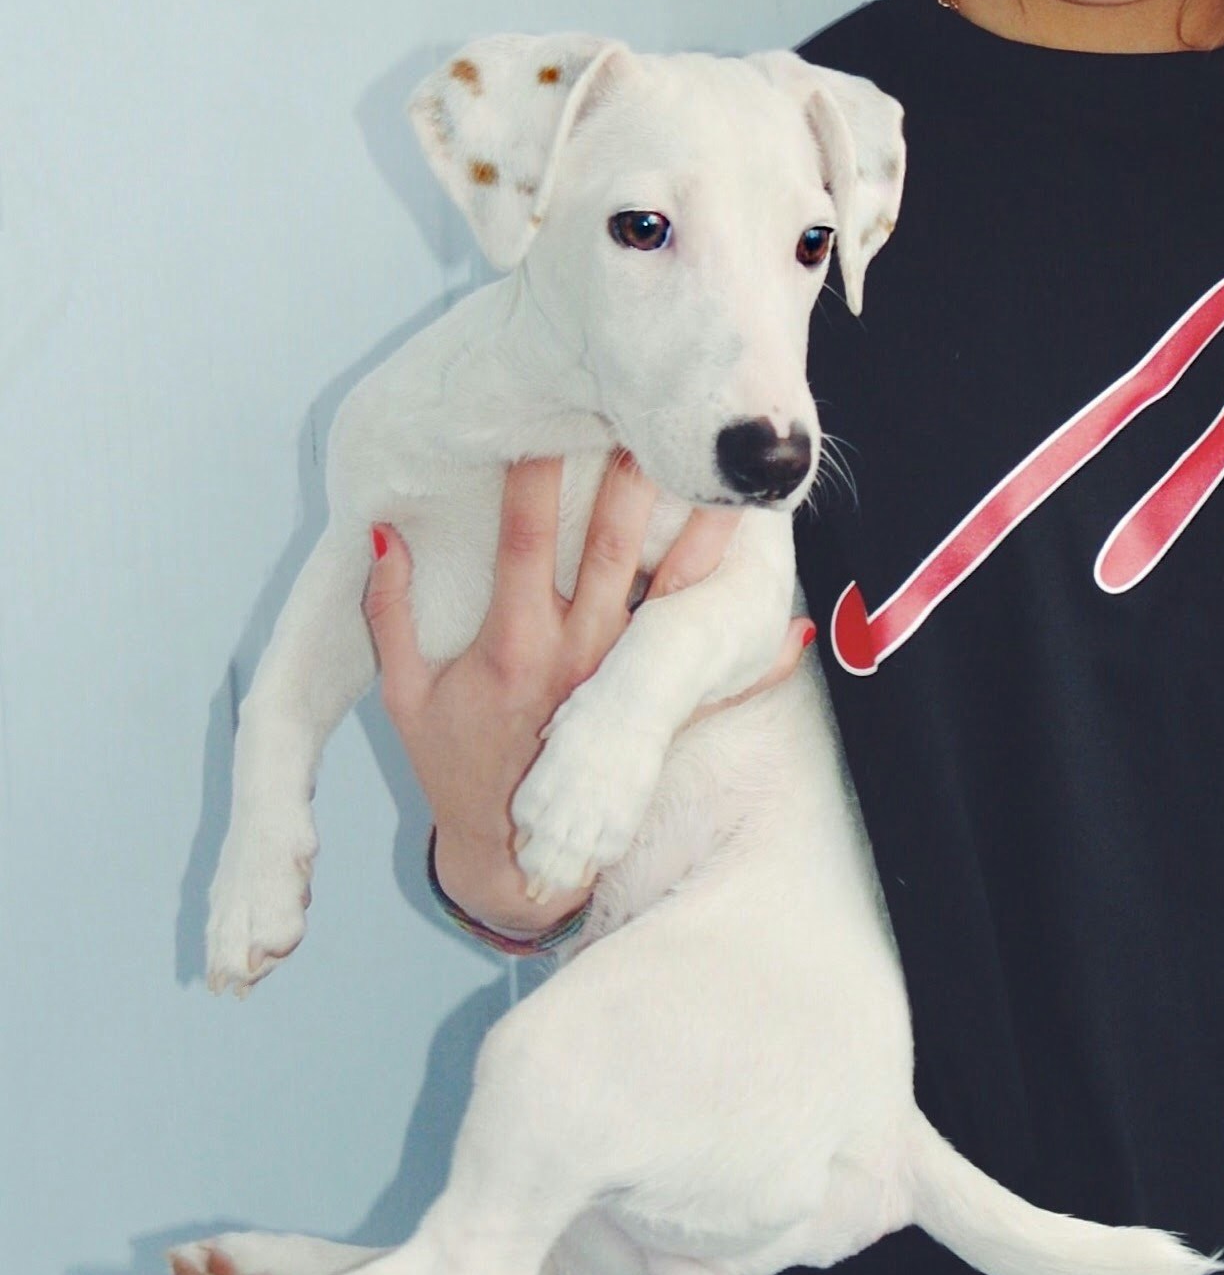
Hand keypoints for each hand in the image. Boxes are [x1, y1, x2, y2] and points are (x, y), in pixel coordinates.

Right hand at [364, 449, 740, 936]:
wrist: (509, 858)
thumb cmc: (453, 766)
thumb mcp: (404, 696)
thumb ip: (388, 613)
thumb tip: (382, 534)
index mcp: (512, 643)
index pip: (524, 540)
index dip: (535, 479)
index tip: (547, 419)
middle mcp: (576, 652)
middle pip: (613, 549)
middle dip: (633, 481)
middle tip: (656, 416)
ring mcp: (620, 678)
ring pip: (673, 593)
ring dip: (705, 537)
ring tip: (736, 482)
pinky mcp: (650, 710)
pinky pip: (708, 678)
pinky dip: (756, 659)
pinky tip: (791, 623)